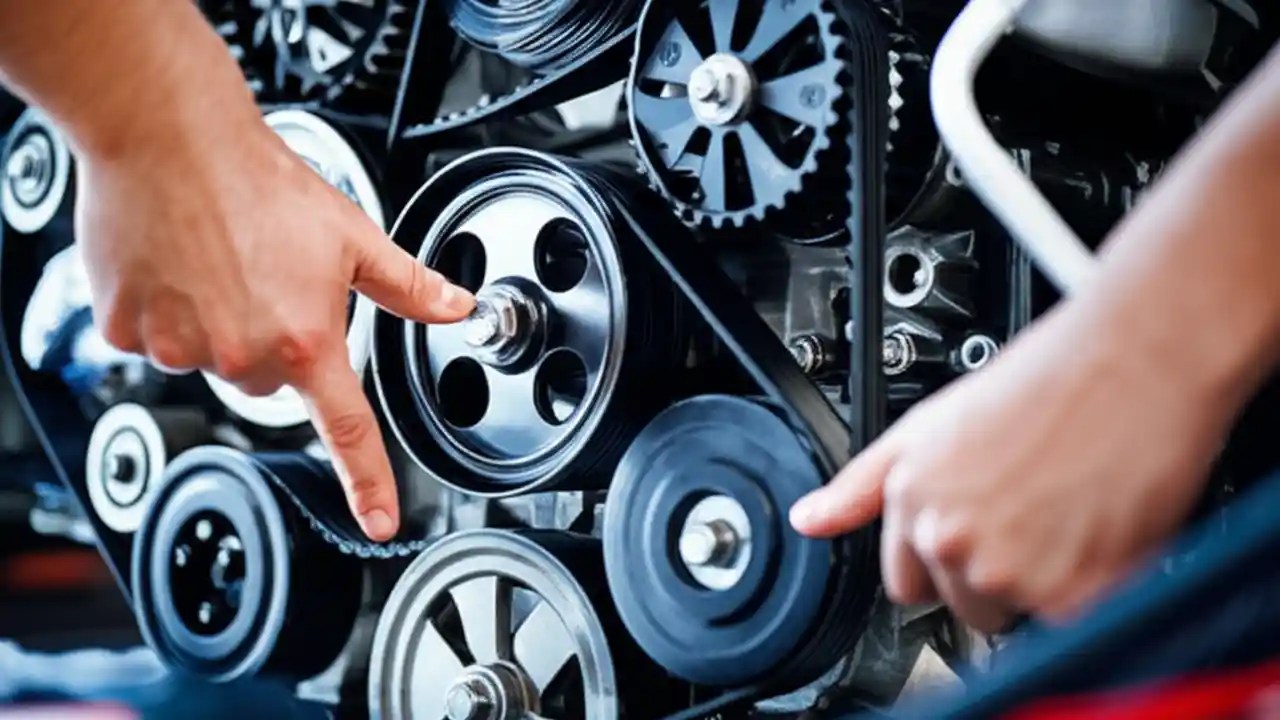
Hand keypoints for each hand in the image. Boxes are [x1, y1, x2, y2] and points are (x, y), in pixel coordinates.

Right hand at [76, 112, 474, 541]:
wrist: (169, 136)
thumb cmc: (260, 181)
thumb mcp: (352, 235)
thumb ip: (408, 286)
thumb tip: (457, 307)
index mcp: (306, 340)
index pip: (349, 430)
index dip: (369, 483)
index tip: (381, 522)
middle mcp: (244, 355)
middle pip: (268, 380)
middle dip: (273, 342)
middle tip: (266, 280)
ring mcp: (180, 347)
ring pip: (211, 360)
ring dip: (218, 326)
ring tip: (219, 260)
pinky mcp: (129, 331)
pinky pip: (153, 340)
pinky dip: (164, 311)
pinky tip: (176, 263)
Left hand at [789, 304, 1236, 630]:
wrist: (1135, 360)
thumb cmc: (1047, 379)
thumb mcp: (930, 422)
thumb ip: (863, 484)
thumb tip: (807, 520)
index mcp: (912, 500)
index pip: (907, 581)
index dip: (947, 557)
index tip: (982, 525)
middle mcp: (949, 540)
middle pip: (963, 603)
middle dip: (995, 571)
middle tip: (1033, 510)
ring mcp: (1006, 570)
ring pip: (1013, 615)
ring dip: (1041, 582)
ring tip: (1064, 511)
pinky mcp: (1068, 593)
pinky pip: (1068, 621)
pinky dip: (1090, 590)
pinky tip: (1095, 529)